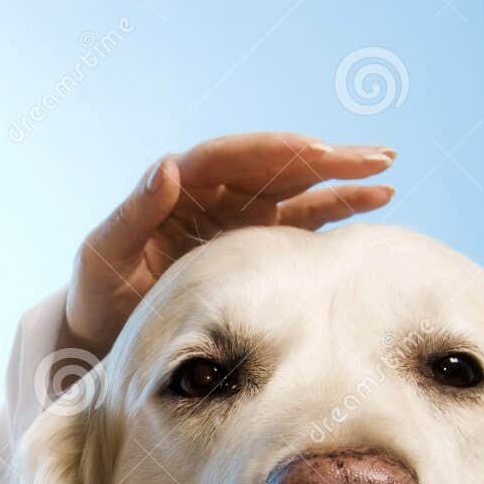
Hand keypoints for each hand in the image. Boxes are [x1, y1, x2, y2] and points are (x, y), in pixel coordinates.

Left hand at [63, 132, 396, 357]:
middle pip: (273, 164)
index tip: (312, 151)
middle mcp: (215, 195)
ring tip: (385, 170)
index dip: (270, 152)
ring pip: (296, 188)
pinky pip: (302, 221)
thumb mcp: (103, 254)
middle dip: (323, 158)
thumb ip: (133, 213)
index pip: (229, 157)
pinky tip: (377, 200)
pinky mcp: (256, 245)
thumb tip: (168, 166)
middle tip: (373, 157)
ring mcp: (239, 218)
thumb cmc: (99, 294)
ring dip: (340, 178)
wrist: (107, 333)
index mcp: (178, 186)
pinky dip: (337, 209)